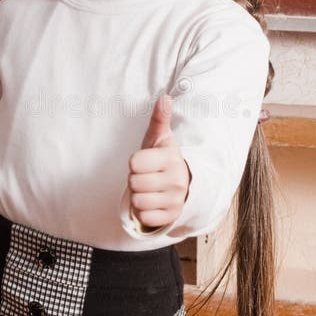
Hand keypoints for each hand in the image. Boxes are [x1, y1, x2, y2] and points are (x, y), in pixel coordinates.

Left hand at [127, 93, 191, 230]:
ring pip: (138, 201)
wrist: (181, 184)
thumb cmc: (162, 158)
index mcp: (171, 158)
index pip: (134, 163)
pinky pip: (144, 217)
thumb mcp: (159, 138)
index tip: (145, 162)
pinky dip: (143, 212)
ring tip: (150, 189)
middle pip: (134, 183)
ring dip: (139, 196)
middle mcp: (177, 180)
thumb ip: (160, 118)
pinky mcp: (171, 217)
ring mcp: (176, 200)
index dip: (134, 163)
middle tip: (147, 176)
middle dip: (136, 180)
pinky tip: (152, 202)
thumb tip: (165, 97)